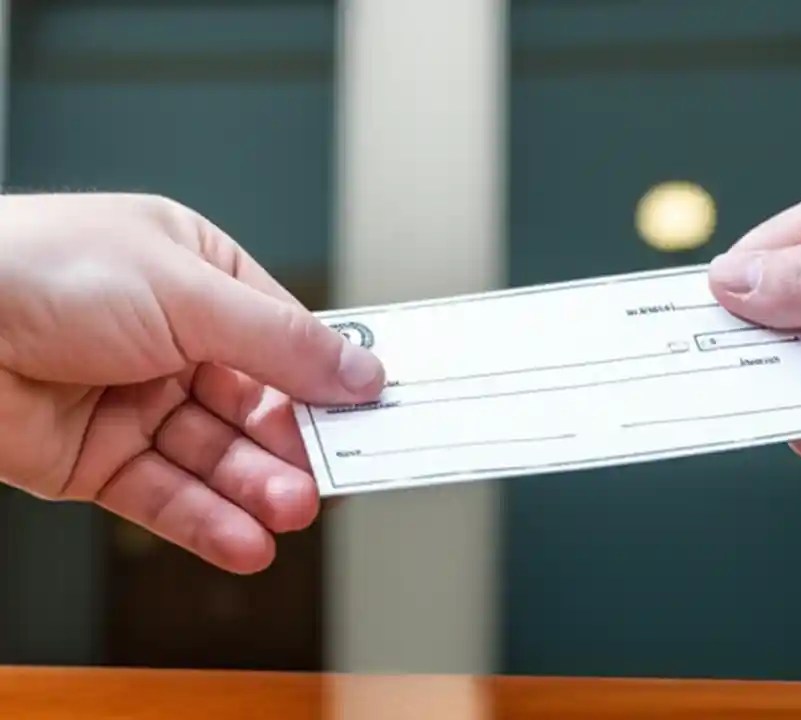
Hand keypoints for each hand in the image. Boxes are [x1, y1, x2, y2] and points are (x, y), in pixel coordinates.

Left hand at [0, 193, 384, 573]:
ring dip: (256, 488)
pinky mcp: (95, 461)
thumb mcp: (186, 292)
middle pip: (256, 405)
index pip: (283, 337)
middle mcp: (170, 339)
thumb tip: (360, 370)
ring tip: (290, 512)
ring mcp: (133, 401)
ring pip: (215, 456)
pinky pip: (165, 496)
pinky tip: (246, 540)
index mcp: (196, 276)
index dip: (328, 379)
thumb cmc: (36, 268)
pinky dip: (207, 521)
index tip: (371, 414)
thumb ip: (281, 342)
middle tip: (330, 476)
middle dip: (291, 445)